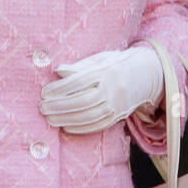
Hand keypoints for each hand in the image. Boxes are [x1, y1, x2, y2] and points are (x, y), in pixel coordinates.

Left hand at [39, 46, 164, 133]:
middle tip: (42, 107)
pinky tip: (66, 127)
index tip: (44, 92)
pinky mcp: (118, 115)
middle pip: (82, 100)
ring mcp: (116, 104)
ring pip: (89, 115)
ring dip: (66, 119)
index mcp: (105, 71)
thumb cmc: (115, 64)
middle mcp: (112, 88)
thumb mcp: (99, 59)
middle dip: (59, 106)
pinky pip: (97, 125)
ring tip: (49, 119)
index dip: (59, 88)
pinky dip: (80, 128)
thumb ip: (79, 67)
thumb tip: (58, 71)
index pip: (78, 81)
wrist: (144, 74)